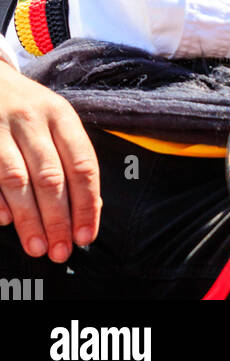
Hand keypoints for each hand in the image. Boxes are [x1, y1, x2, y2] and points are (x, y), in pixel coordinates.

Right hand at [0, 66, 99, 262]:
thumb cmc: (31, 110)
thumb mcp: (57, 121)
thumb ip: (72, 158)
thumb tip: (90, 208)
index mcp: (61, 116)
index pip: (82, 164)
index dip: (86, 203)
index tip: (85, 235)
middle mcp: (33, 120)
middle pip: (51, 176)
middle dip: (58, 219)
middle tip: (61, 250)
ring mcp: (1, 129)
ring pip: (18, 180)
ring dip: (28, 219)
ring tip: (37, 246)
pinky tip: (5, 222)